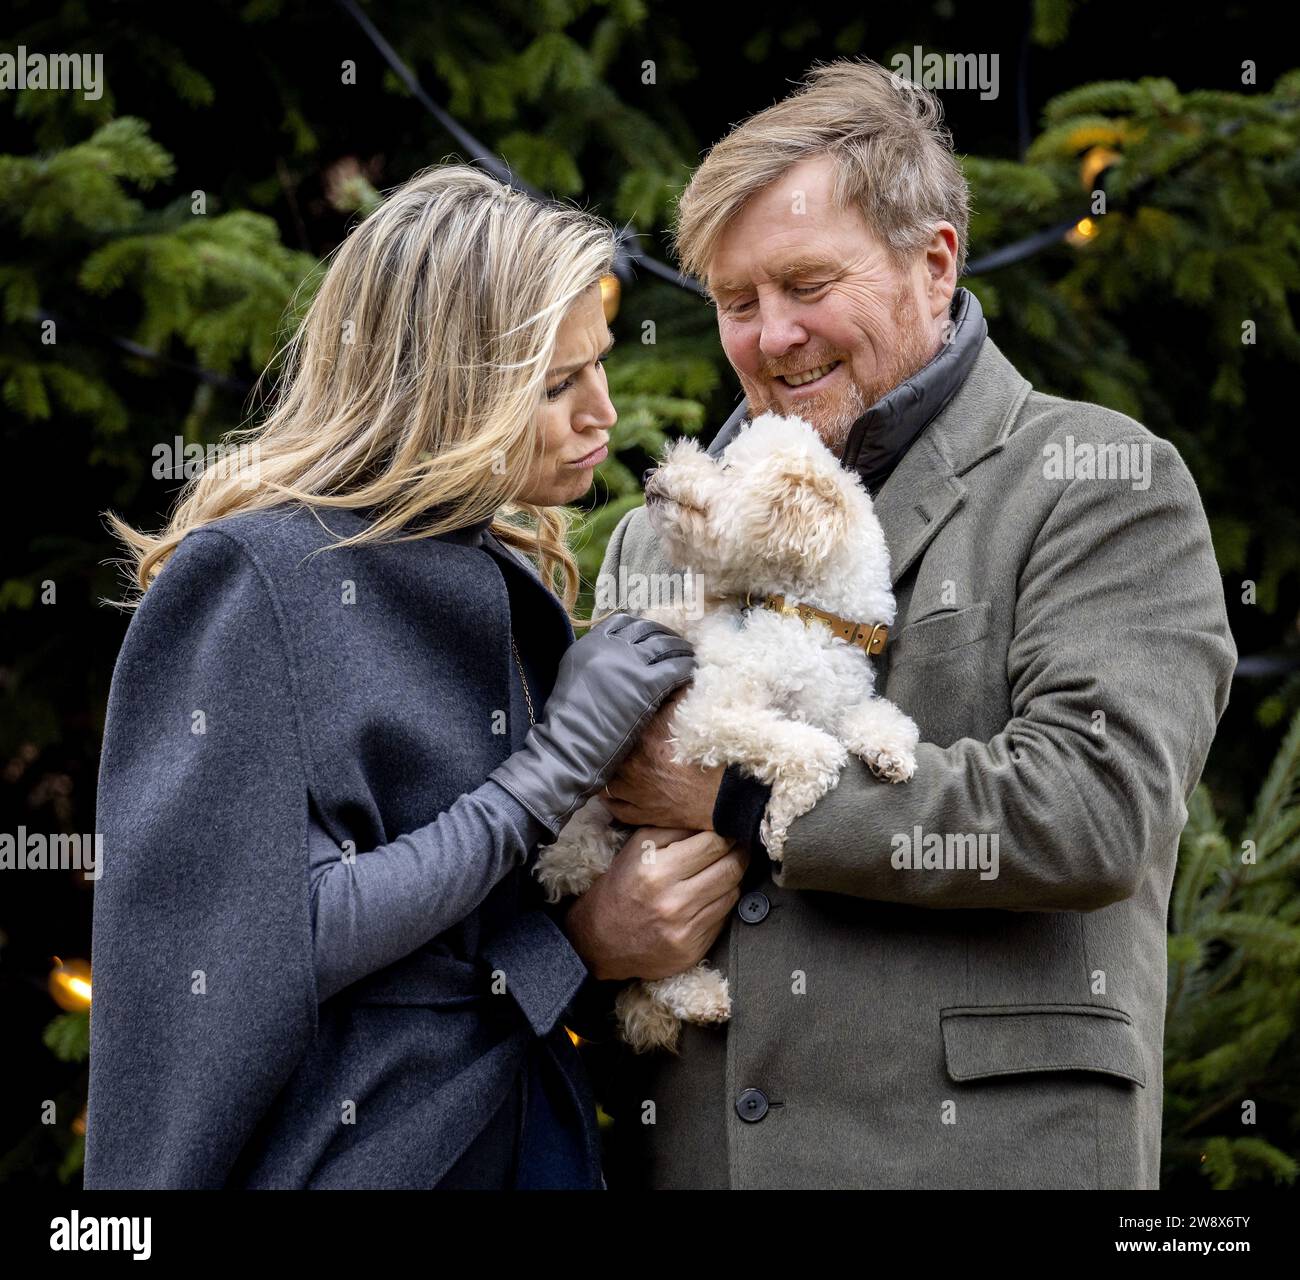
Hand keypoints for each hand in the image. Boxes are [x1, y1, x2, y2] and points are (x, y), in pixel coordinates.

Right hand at [488, 614, 693, 839]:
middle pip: (649, 630)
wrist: (569, 747)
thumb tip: (612, 658)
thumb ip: (593, 661)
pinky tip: (691, 673)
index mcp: (590, 643)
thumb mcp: (572, 677)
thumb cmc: (568, 722)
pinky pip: (675, 668)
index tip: (652, 635)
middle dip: (665, 636)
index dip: (643, 628)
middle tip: (676, 645)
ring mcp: (631, 663)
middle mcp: (611, 646)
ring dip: (680, 649)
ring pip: (666, 646)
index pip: (624, 622)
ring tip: (689, 656)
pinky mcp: (648, 684)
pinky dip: (686, 668)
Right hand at [564, 825, 747, 980]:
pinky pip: (724, 917)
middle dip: (739, 853)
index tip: (728, 830)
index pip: (714, 844)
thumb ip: (675, 828)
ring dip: (733, 877)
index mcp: (657, 870)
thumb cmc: (623, 885)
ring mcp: (685, 929)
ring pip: (733, 892)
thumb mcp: (638, 847)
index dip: (727, 834)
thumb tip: (713, 819)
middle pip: (731, 868)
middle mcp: (673, 902)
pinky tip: (711, 895)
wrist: (600, 940)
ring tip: (723, 868)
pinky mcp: (693, 950)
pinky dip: (722, 902)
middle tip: (738, 845)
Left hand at [602, 688, 724, 830]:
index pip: (618, 722)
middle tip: (603, 737)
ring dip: (606, 770)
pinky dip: (611, 797)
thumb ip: (677, 692)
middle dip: (606, 744)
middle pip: (606, 752)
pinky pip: (614, 807)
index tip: (611, 711)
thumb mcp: (697, 713)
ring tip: (607, 762)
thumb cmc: (717, 754)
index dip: (614, 716)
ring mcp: (635, 793)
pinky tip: (611, 789)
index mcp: (644, 737)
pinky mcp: (642, 815)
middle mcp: (632, 766)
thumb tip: (669, 672)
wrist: (731, 795)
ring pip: (605, 781)